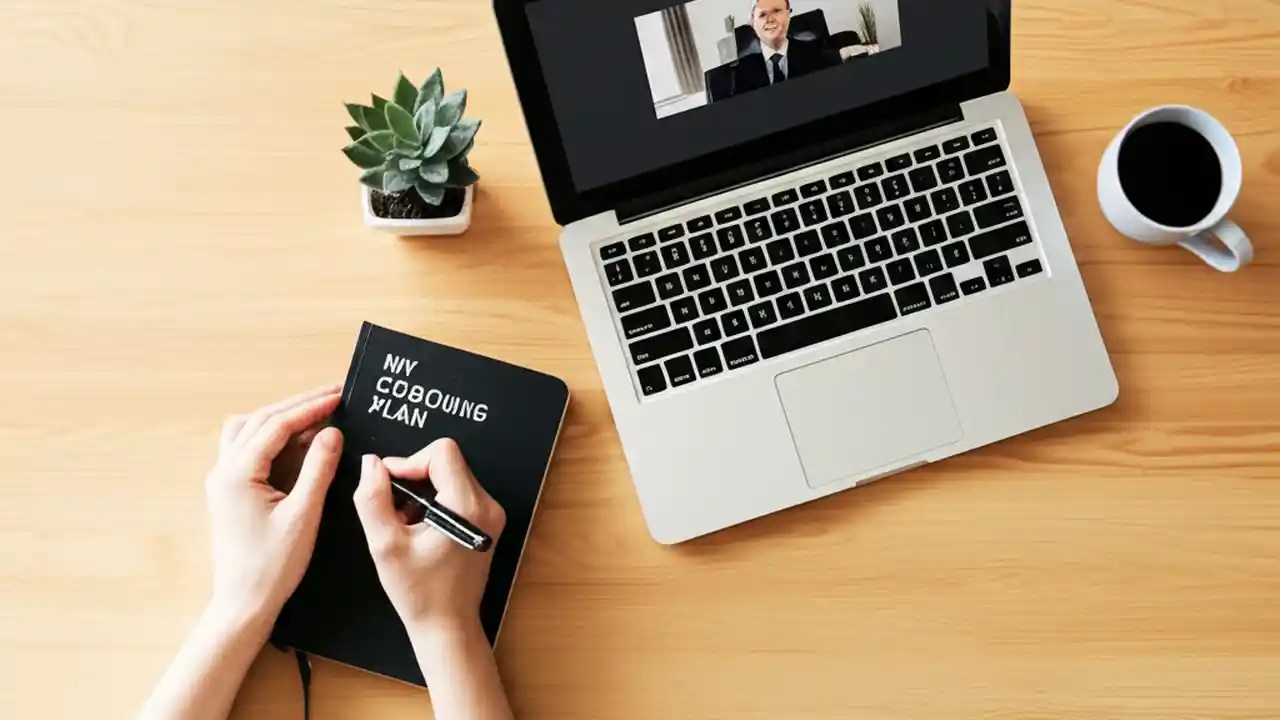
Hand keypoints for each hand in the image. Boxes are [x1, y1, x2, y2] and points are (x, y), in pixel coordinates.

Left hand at [204, 385, 343, 625]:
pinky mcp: (228, 491)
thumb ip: (318, 469)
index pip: (276, 425)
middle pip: (260, 420)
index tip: (339, 397)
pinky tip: (296, 440)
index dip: (310, 407)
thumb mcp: (304, 515)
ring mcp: (222, 480)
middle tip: (333, 395)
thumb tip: (331, 432)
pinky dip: (271, 436)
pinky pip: (246, 448)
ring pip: (248, 430)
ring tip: (315, 413)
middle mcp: (223, 471)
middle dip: (298, 405)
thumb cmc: (272, 566)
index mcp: (237, 474)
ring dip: (280, 417)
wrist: (243, 603)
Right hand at [354, 439, 505, 633]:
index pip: (442, 452)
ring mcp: (491, 513)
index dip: (409, 461)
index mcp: (469, 506)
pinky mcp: (487, 520)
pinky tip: (420, 530)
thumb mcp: (385, 545)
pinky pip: (458, 492)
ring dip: (422, 491)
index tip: (389, 485)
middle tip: (395, 511)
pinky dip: (434, 502)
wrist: (447, 624)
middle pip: (447, 461)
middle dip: (414, 479)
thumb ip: (373, 498)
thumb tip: (372, 463)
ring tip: (406, 525)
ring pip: (451, 475)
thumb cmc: (418, 592)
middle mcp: (488, 505)